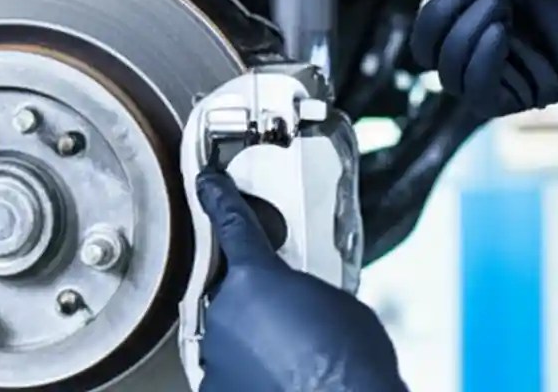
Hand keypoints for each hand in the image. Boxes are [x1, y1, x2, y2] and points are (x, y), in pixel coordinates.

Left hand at [196, 170, 405, 391]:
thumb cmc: (351, 361)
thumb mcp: (338, 301)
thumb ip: (306, 285)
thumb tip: (304, 297)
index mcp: (255, 276)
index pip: (232, 224)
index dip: (218, 198)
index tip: (206, 185)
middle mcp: (226, 310)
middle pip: (231, 288)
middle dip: (255, 295)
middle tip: (290, 315)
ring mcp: (216, 352)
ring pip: (227, 330)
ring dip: (250, 335)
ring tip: (291, 353)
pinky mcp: (214, 387)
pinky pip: (227, 368)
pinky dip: (247, 370)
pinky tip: (277, 376)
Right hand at [297, 0, 557, 116]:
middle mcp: (478, 18)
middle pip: (419, 38)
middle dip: (438, 14)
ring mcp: (502, 56)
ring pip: (442, 67)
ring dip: (461, 36)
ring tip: (503, 8)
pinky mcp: (526, 86)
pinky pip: (475, 90)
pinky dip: (478, 60)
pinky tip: (503, 32)